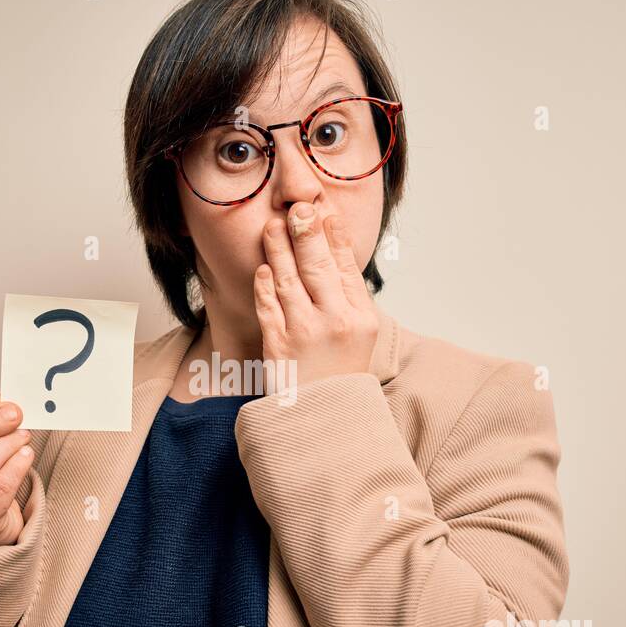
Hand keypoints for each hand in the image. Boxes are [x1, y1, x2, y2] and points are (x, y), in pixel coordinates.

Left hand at [255, 201, 378, 386]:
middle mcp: (334, 323)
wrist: (327, 417)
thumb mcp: (361, 331)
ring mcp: (304, 335)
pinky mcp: (277, 347)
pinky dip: (264, 285)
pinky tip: (264, 267)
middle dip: (305, 233)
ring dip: (278, 250)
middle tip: (296, 209)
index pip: (346, 267)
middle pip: (317, 267)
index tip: (323, 211)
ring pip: (288, 281)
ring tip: (273, 227)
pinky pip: (268, 307)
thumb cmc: (342, 369)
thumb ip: (349, 293)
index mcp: (361, 318)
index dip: (333, 236)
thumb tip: (334, 244)